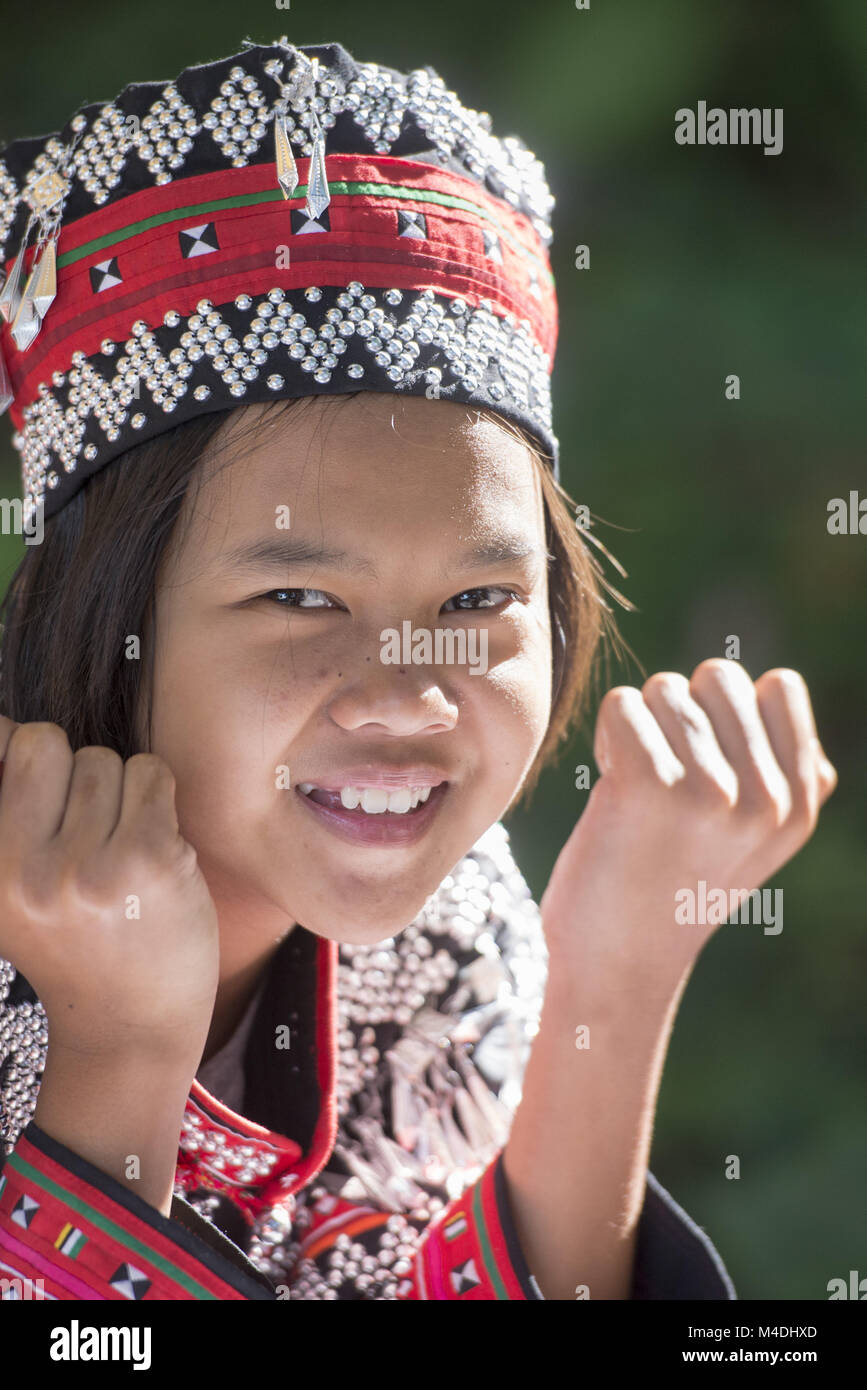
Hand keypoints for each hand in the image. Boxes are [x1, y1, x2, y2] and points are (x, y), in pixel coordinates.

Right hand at [0, 717, 219, 1061]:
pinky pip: (150, 773)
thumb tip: (7, 727)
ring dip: (119, 793)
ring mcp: (85, 867)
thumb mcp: (13, 890)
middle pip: (48, 743)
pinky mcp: (148, 860)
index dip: (18, 754)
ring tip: (119, 849)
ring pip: (105, 760)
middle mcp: (21, 871)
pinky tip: (152, 847)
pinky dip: (156, 798)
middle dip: (72, 771)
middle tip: (87, 826)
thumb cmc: (73, 942)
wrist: (129, 1025)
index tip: (41, 791)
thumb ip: (7, 813)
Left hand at [540, 661, 837, 977]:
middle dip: (679, 711)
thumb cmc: (672, 894)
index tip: (704, 763)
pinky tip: (610, 788)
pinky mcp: (649, 786)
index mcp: (799, 805)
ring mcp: (711, 791)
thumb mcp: (754, 845)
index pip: (779, 686)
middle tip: (661, 775)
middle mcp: (766, 798)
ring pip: (665, 688)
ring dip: (637, 729)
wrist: (616, 969)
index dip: (727, 710)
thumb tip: (791, 715)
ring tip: (635, 792)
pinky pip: (622, 705)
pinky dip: (606, 737)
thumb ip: (783, 782)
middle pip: (719, 676)